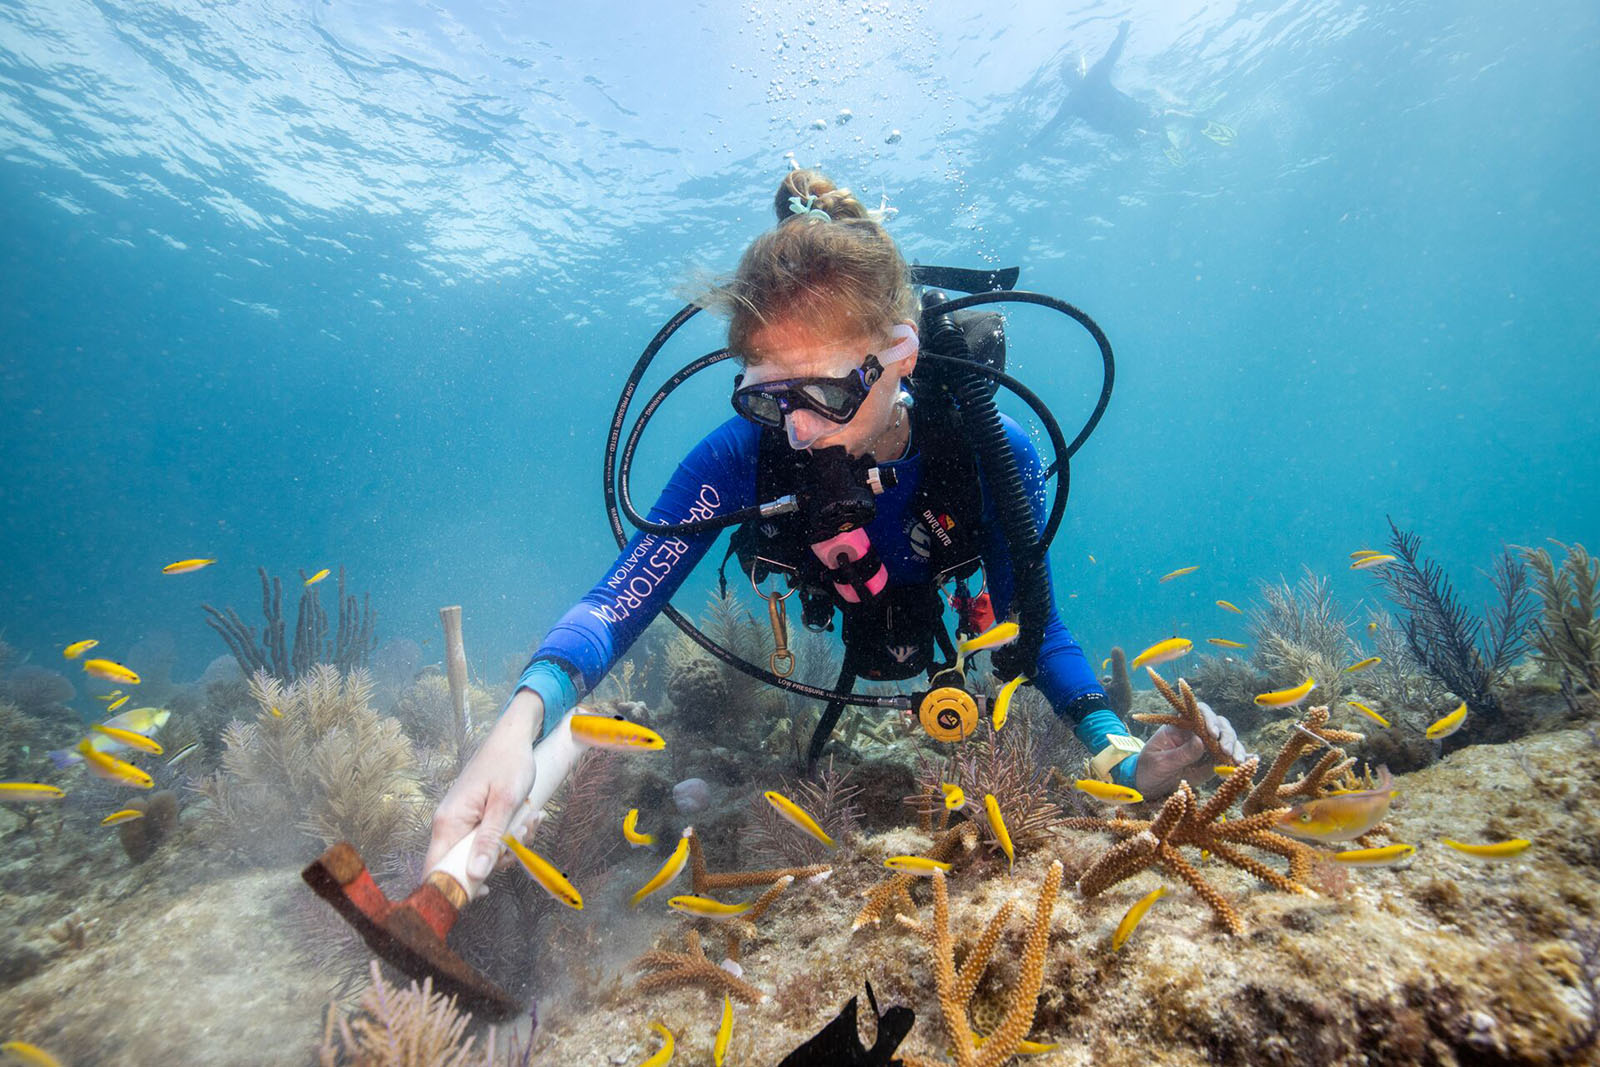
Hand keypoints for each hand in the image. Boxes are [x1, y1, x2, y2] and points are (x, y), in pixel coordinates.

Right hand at [424, 690, 542, 883]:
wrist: (513, 737)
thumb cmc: (509, 763)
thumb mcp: (505, 803)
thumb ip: (489, 840)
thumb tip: (475, 875)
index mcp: (449, 822)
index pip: (436, 869)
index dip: (454, 887)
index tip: (484, 891)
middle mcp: (449, 824)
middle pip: (465, 865)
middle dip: (499, 859)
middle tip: (521, 834)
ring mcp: (462, 821)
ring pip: (483, 853)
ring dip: (511, 844)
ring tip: (530, 819)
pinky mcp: (475, 818)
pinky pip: (490, 839)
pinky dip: (511, 834)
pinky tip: (527, 816)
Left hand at [1133, 700, 1249, 797]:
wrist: (1149, 785)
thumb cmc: (1149, 768)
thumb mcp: (1161, 762)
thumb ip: (1181, 753)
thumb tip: (1201, 741)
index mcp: (1179, 725)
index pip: (1198, 712)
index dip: (1208, 718)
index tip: (1212, 733)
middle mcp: (1196, 732)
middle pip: (1219, 724)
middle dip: (1226, 736)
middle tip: (1226, 751)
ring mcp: (1206, 747)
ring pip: (1228, 740)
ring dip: (1236, 748)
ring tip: (1238, 761)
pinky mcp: (1212, 762)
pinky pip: (1228, 758)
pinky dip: (1240, 759)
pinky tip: (1249, 761)